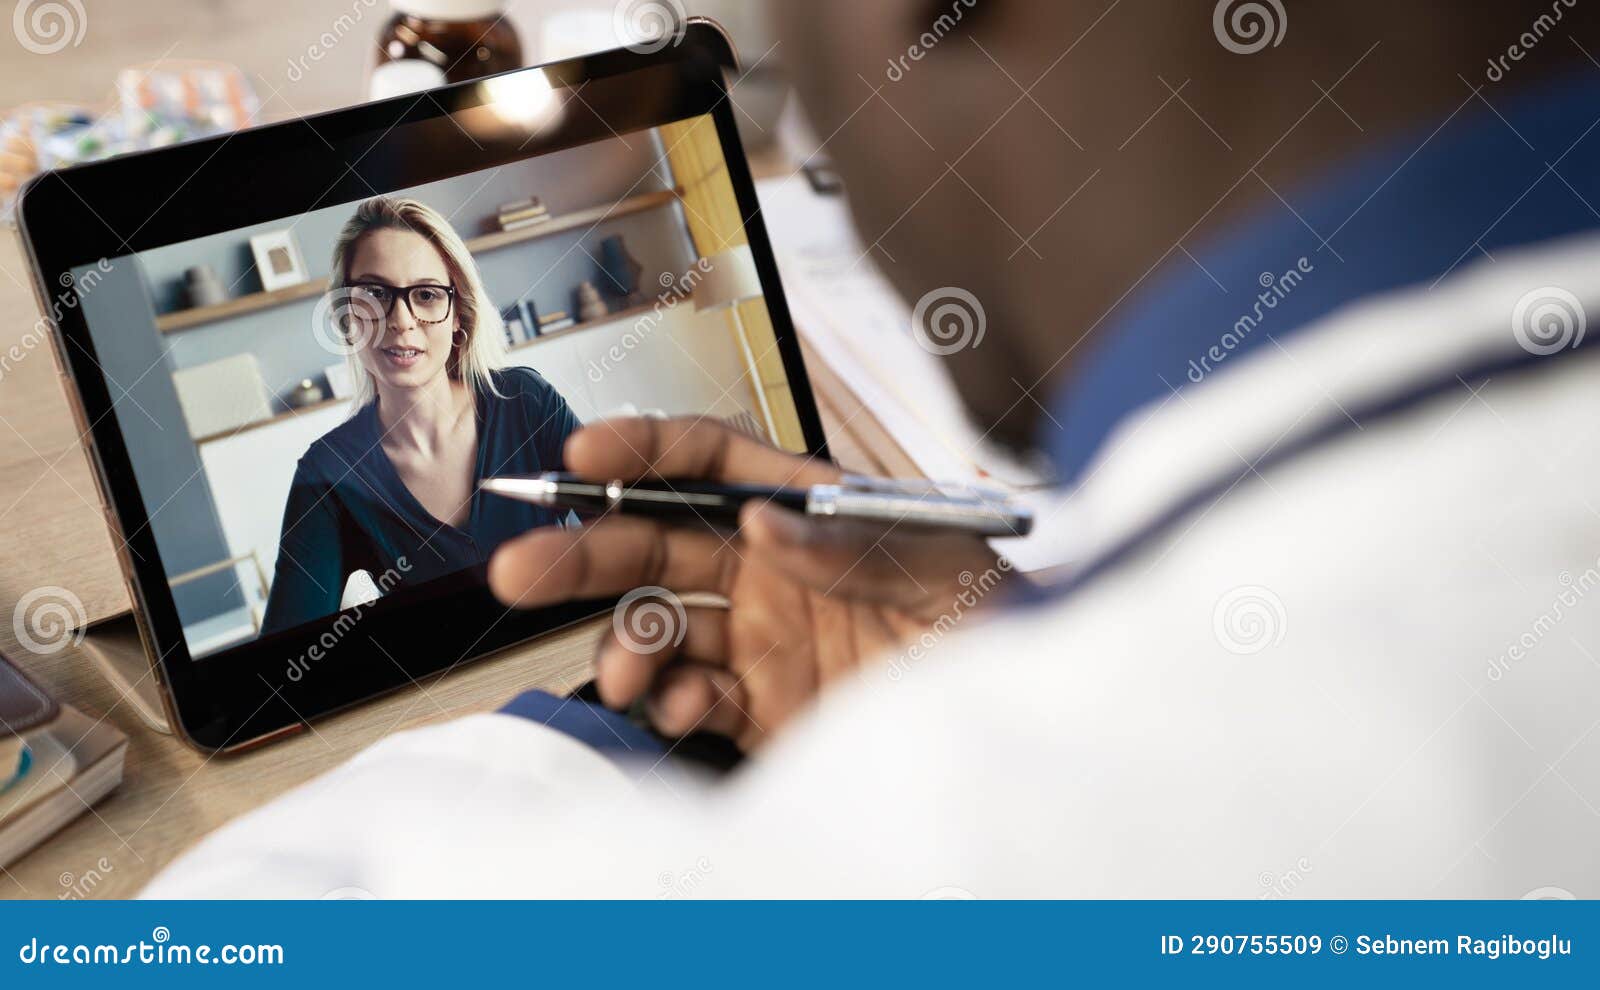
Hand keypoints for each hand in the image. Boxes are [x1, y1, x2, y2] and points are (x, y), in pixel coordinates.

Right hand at [487, 417, 1006, 750]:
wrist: (1028, 706)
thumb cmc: (997, 608)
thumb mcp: (938, 552)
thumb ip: (846, 536)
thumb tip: (764, 521)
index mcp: (804, 509)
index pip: (706, 463)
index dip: (642, 451)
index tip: (586, 455)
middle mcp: (768, 570)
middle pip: (654, 546)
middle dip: (584, 553)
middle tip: (523, 566)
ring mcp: (761, 642)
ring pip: (658, 630)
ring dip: (624, 645)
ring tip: (626, 670)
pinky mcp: (765, 710)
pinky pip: (693, 701)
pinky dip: (673, 705)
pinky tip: (687, 707)